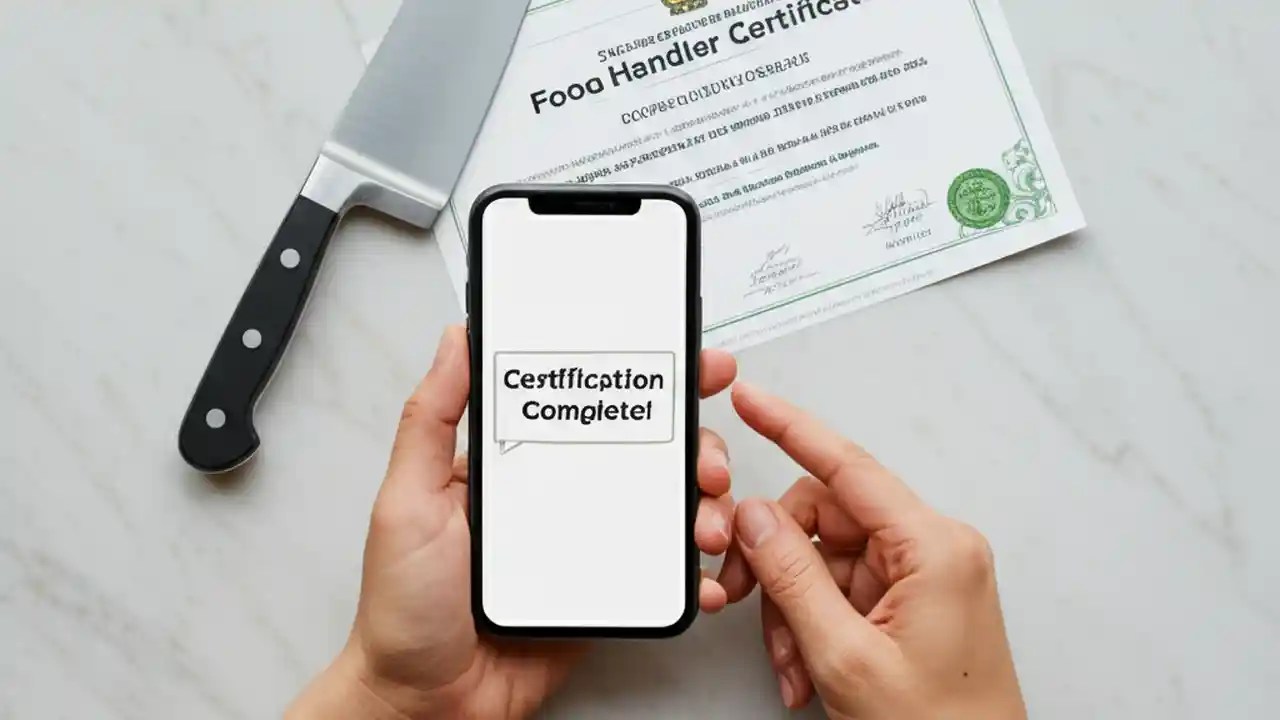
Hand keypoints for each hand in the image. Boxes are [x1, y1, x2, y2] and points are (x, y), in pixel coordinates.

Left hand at [287, 326, 738, 719]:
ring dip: (703, 508)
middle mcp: (556, 496)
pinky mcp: (602, 592)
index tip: (689, 366)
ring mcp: (584, 544)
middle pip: (645, 453)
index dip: (644, 382)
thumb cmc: (403, 606)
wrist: (424, 702)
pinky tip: (703, 576)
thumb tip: (457, 339)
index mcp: (515, 464)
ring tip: (705, 524)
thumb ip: (431, 417)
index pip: (588, 406)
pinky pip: (658, 573)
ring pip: (664, 509)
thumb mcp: (408, 498)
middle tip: (707, 462)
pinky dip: (691, 573)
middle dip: (694, 449)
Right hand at [719, 382, 1025, 719]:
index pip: (848, 467)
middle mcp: (935, 549)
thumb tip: (754, 517)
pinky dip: (812, 622)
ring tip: (791, 662)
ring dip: (792, 606)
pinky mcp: (912, 599)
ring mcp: (924, 575)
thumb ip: (792, 577)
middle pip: (826, 517)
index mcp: (935, 548)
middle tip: (743, 598)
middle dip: (779, 563)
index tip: (752, 401)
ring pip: (824, 557)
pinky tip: (805, 665)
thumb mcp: (845, 654)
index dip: (791, 428)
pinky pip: (841, 587)